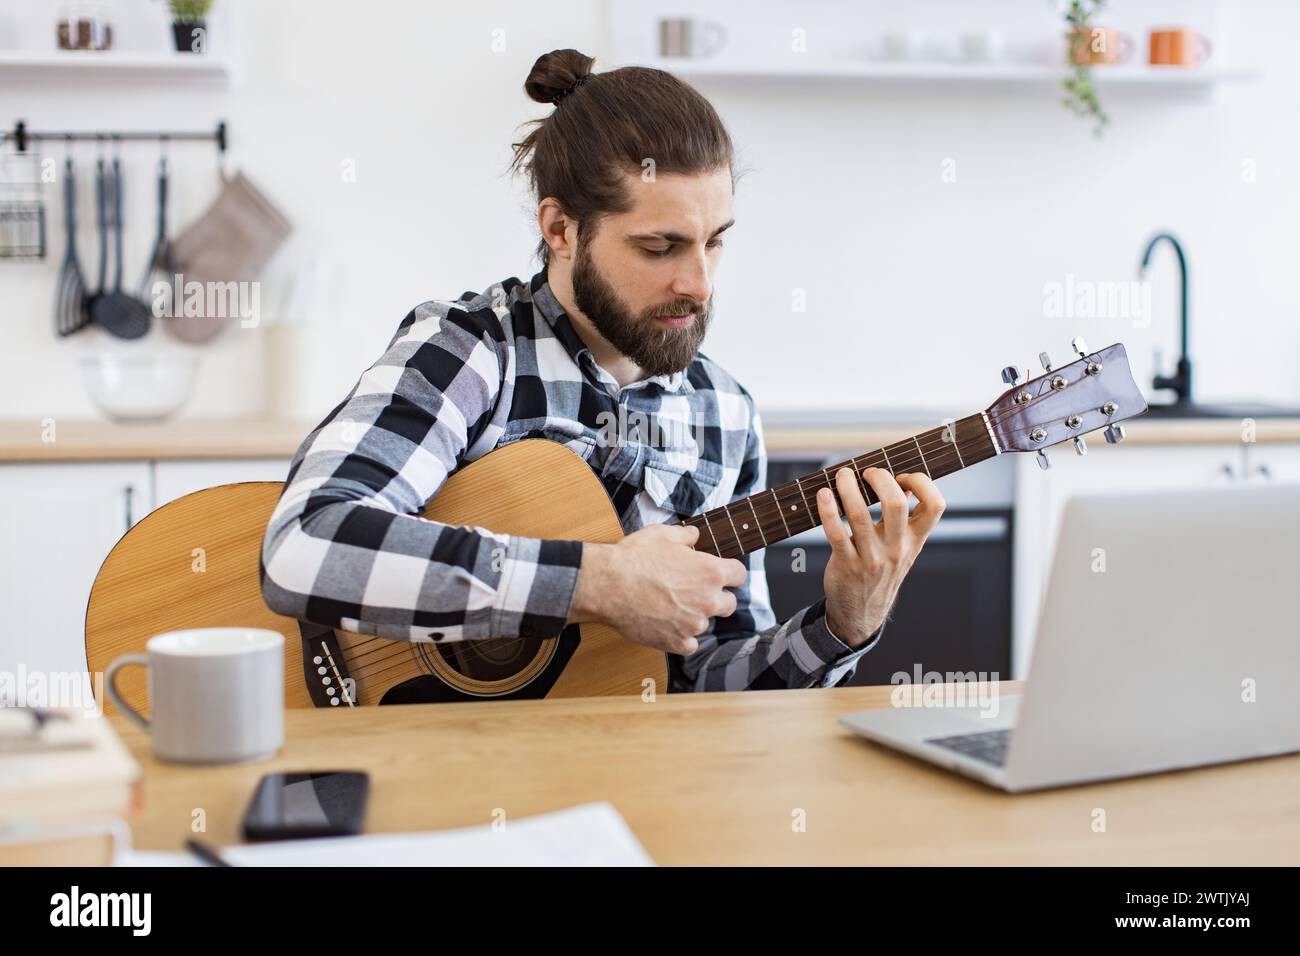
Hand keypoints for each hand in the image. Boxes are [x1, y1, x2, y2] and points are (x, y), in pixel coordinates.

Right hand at [568, 523, 748, 655]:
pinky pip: (690, 644)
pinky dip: (681, 637)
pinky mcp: (677, 642)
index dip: (730, 573)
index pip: (739, 575)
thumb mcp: (663, 534)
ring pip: (705, 623)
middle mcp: (708, 601)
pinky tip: (667, 625)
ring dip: (694, 616)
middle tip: (694, 591)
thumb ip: (687, 536)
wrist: (608, 585)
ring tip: (670, 606)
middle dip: (716, 597)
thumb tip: (695, 537)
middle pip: (729, 604)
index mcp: (711, 572)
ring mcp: (694, 624)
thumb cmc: (635, 557)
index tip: (720, 573)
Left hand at [815, 467, 945, 646]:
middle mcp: (896, 548)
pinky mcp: (846, 563)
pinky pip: (835, 532)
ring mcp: (871, 557)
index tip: (904, 476)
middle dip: (880, 478)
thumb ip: (905, 519)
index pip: (936, 506)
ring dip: (848, 487)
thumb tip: (904, 483)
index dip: (923, 483)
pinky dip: (827, 510)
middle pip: (896, 503)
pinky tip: (823, 496)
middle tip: (868, 473)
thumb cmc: (882, 571)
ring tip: (842, 475)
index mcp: (915, 540)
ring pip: (859, 513)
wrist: (862, 612)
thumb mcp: (902, 549)